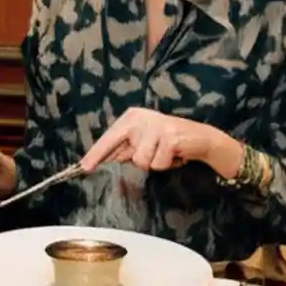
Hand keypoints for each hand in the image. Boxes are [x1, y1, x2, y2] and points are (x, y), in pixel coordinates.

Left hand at [80, 107, 217, 172]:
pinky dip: (166, 165)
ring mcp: (156, 127)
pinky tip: (174, 155)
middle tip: (116, 163)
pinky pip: (157, 164)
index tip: (83, 167)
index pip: (109, 138)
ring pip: (141, 161)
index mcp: (131, 117)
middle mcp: (141, 118)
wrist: (201, 138)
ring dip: (154, 163)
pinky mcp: (169, 138)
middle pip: (122, 150)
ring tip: (164, 154)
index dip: (96, 154)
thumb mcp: (143, 142)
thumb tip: (101, 161)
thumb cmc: (168, 142)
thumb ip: (124, 149)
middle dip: (123, 159)